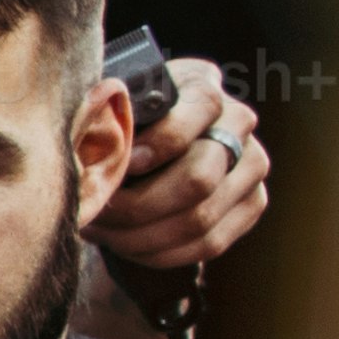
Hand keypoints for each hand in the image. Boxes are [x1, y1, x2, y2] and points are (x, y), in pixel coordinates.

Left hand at [92, 51, 271, 273]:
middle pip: (198, 179)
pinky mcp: (252, 203)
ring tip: (100, 232)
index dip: (162, 142)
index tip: (122, 165)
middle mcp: (238, 122)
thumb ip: (105, 117)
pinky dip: (159, 252)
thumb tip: (86, 153)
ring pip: (200, 218)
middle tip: (96, 213)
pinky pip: (209, 243)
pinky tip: (125, 246)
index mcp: (201, 86)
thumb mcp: (110, 105)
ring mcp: (251, 165)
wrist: (149, 140)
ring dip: (140, 235)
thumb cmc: (118, 120)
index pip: (200, 108)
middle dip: (137, 205)